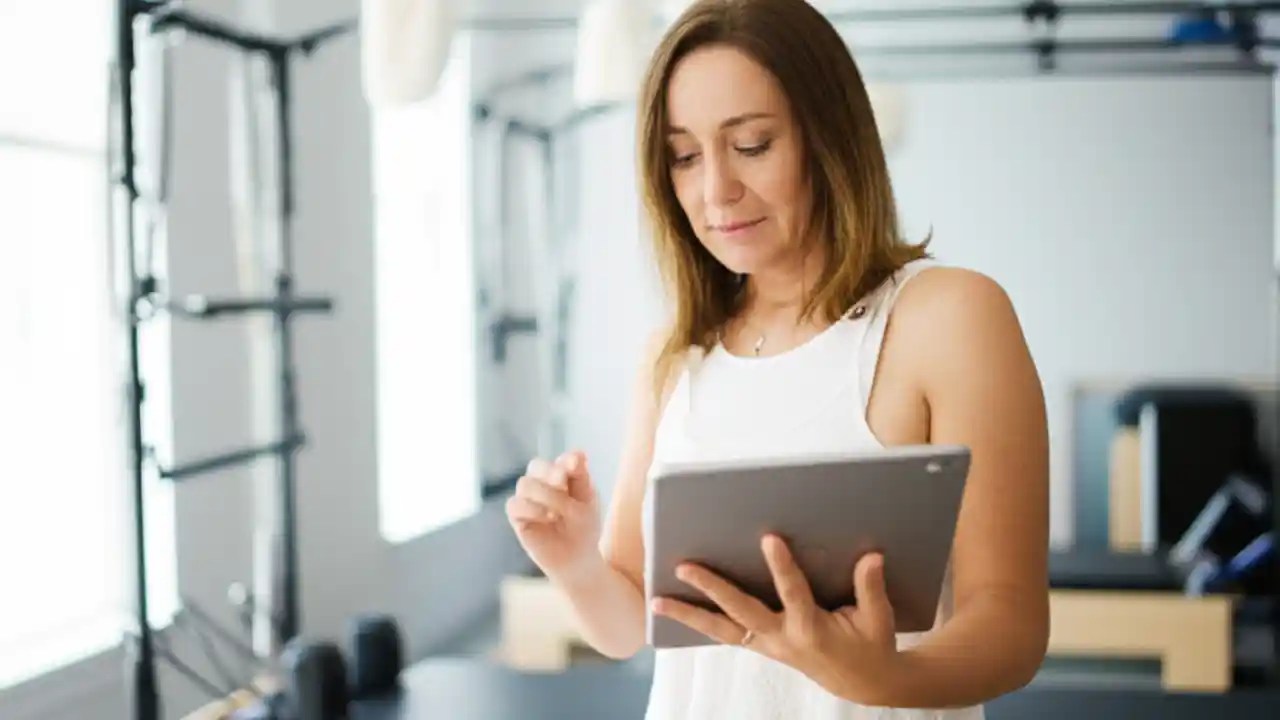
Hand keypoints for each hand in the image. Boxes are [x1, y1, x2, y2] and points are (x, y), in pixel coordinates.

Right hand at [505, 450, 602, 584]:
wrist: (576, 559)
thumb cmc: (584, 527)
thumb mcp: (587, 501)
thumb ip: (580, 478)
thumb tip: (578, 453)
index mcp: (563, 476)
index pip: (561, 461)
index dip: (567, 461)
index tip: (576, 465)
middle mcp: (542, 483)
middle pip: (536, 465)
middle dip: (549, 472)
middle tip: (562, 482)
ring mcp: (528, 499)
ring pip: (525, 484)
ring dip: (544, 495)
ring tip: (557, 513)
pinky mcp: (518, 517)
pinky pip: (514, 504)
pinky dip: (532, 509)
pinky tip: (547, 518)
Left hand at [652, 535, 898, 702]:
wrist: (863, 683)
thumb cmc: (871, 645)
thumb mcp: (878, 619)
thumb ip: (870, 588)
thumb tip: (870, 556)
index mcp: (812, 630)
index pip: (793, 593)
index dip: (781, 566)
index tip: (768, 537)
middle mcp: (783, 639)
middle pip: (740, 612)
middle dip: (712, 588)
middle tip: (684, 566)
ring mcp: (768, 645)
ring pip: (722, 630)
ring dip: (689, 615)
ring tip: (657, 601)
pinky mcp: (761, 646)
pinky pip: (727, 634)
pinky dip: (702, 623)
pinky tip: (676, 610)